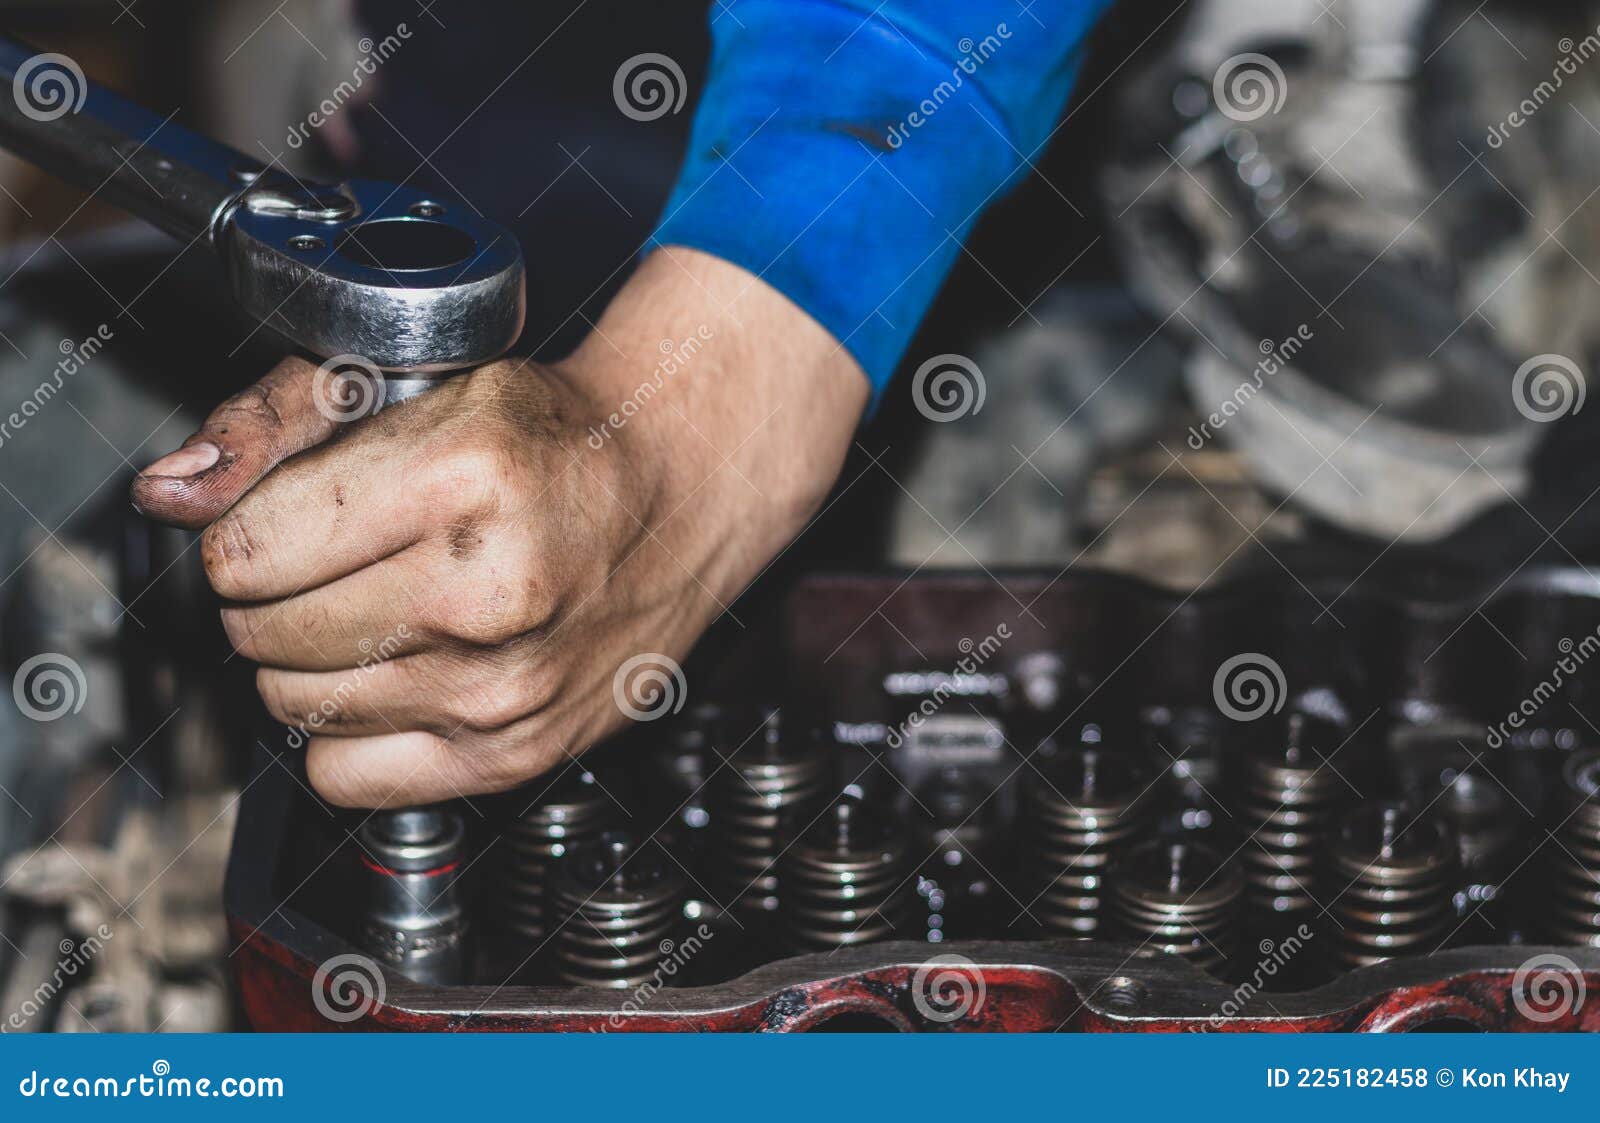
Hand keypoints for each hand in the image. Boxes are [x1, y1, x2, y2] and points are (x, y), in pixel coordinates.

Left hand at [132, 247, 866, 806]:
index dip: (246, 531)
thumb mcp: (415, 383)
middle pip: (260, 633)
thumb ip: (271, 423)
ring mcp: (501, 686)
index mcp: (460, 478)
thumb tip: (168, 492)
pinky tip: (399, 674)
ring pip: (291, 706)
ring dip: (311, 660)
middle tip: (332, 562)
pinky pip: (343, 775)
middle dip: (270, 595)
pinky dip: (350, 731)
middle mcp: (485, 592)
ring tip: (377, 610)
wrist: (675, 496)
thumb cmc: (552, 437)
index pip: (244, 551)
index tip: (284, 521)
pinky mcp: (513, 754)